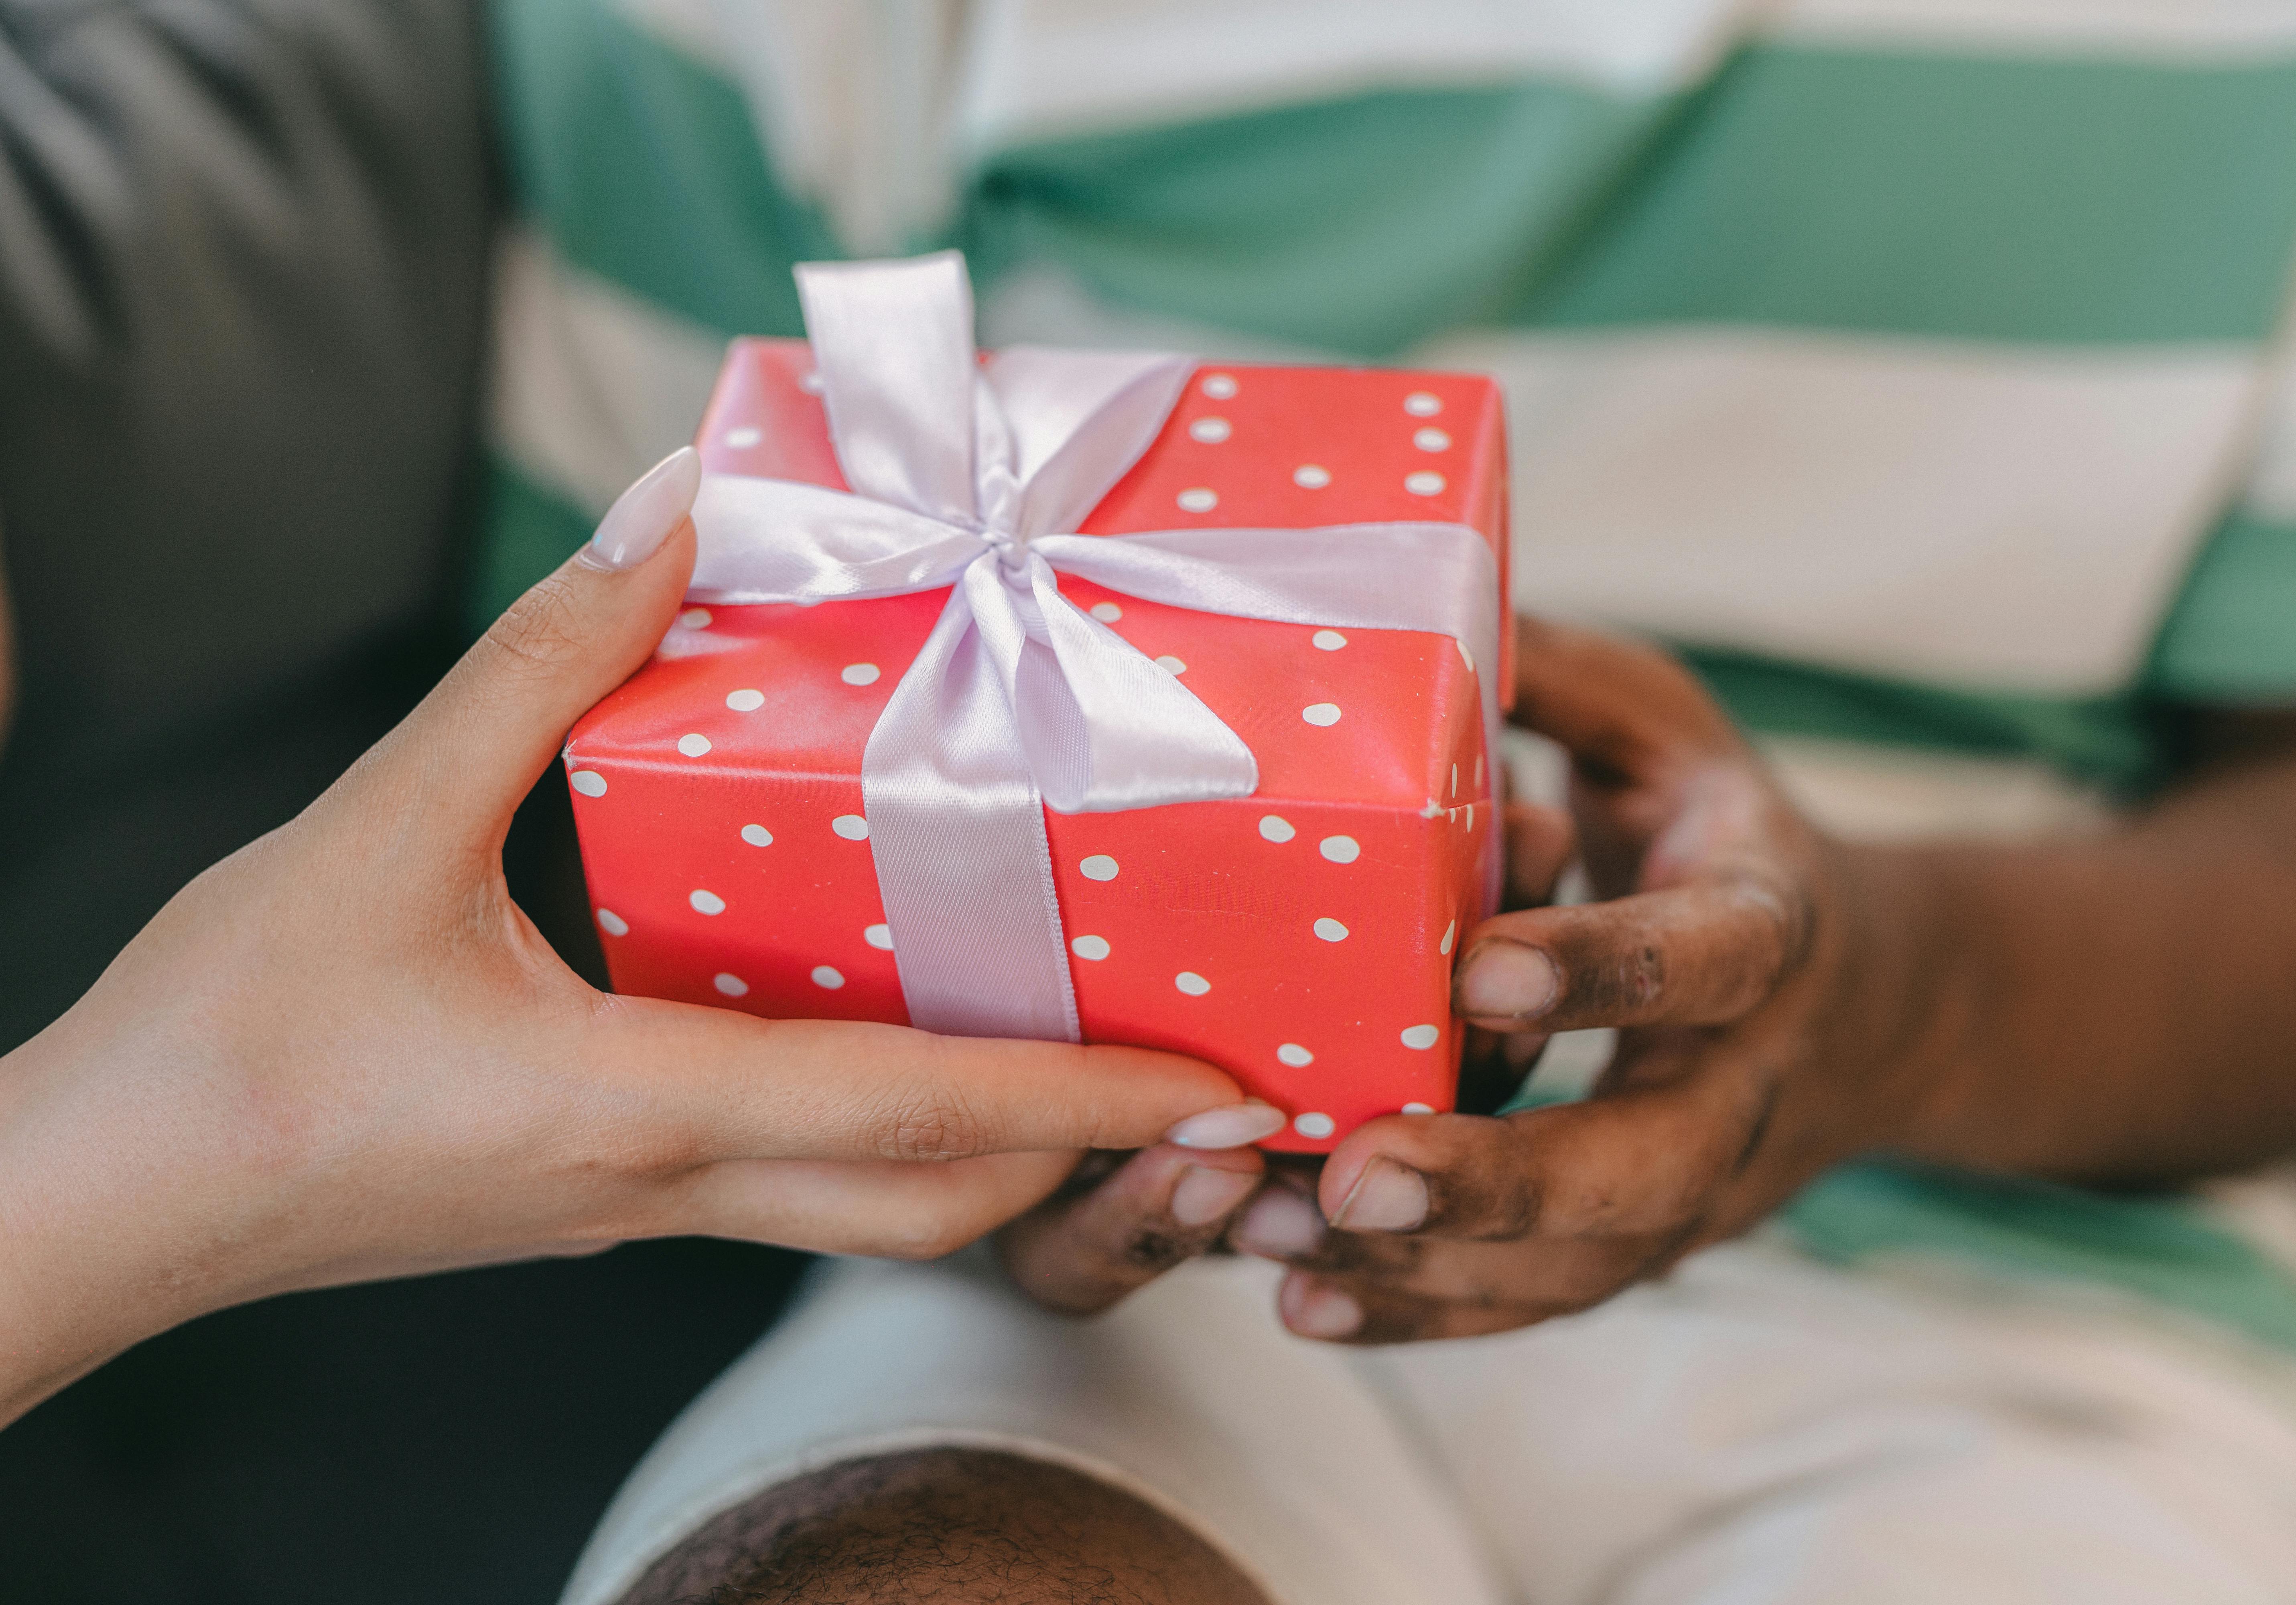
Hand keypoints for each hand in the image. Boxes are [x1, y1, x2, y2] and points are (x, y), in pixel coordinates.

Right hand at [0, 449, 1243, 1422]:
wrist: (103, 1204)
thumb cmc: (226, 1039)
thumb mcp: (382, 825)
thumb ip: (539, 669)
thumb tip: (672, 523)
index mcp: (644, 1108)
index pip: (926, 1111)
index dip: (1089, 1096)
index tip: (1219, 1085)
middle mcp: (671, 1186)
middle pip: (937, 1206)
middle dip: (1081, 1158)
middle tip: (1188, 1080)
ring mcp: (640, 1210)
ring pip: (872, 1214)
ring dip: (994, 1156)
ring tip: (1086, 1063)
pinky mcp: (601, 1194)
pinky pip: (789, 1185)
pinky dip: (884, 1133)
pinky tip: (897, 1044)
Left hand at [1245, 618, 1920, 1340]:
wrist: (1872, 1004)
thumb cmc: (1720, 840)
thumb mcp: (1673, 734)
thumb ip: (1564, 683)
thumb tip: (1425, 598)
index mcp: (1765, 928)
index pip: (1698, 958)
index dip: (1598, 969)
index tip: (1473, 972)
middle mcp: (1744, 1078)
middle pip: (1642, 1162)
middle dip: (1502, 1178)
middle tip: (1355, 1172)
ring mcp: (1701, 1183)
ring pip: (1579, 1261)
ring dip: (1429, 1264)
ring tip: (1275, 1237)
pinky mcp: (1646, 1243)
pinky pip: (1541, 1300)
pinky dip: (1427, 1312)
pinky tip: (1308, 1307)